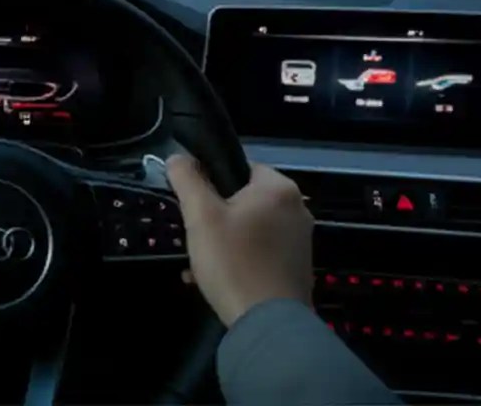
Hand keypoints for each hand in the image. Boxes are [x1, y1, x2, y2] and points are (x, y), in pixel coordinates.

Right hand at [167, 156, 313, 325]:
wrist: (268, 323)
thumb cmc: (234, 262)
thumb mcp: (201, 216)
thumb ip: (187, 180)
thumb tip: (178, 157)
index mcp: (279, 188)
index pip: (241, 167)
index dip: (213, 184)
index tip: (196, 207)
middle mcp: (298, 209)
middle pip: (245, 201)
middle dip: (217, 218)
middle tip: (196, 238)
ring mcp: (301, 240)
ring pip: (252, 229)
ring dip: (225, 242)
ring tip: (201, 265)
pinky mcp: (298, 267)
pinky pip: (262, 253)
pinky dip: (240, 260)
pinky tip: (216, 280)